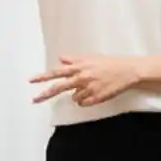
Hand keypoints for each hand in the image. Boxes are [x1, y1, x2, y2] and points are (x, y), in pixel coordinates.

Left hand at [30, 55, 145, 105]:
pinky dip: (88, 100)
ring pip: (74, 97)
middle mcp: (82, 77)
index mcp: (79, 66)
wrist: (128, 71)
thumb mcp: (92, 58)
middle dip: (45, 94)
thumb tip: (61, 58)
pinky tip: (97, 93)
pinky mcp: (96, 98)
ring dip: (79, 95)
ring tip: (92, 87)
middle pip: (59, 87)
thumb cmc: (110, 63)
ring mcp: (88, 88)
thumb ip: (75, 59)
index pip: (57, 72)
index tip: (31, 80)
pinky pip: (84, 103)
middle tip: (34, 100)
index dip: (43, 76)